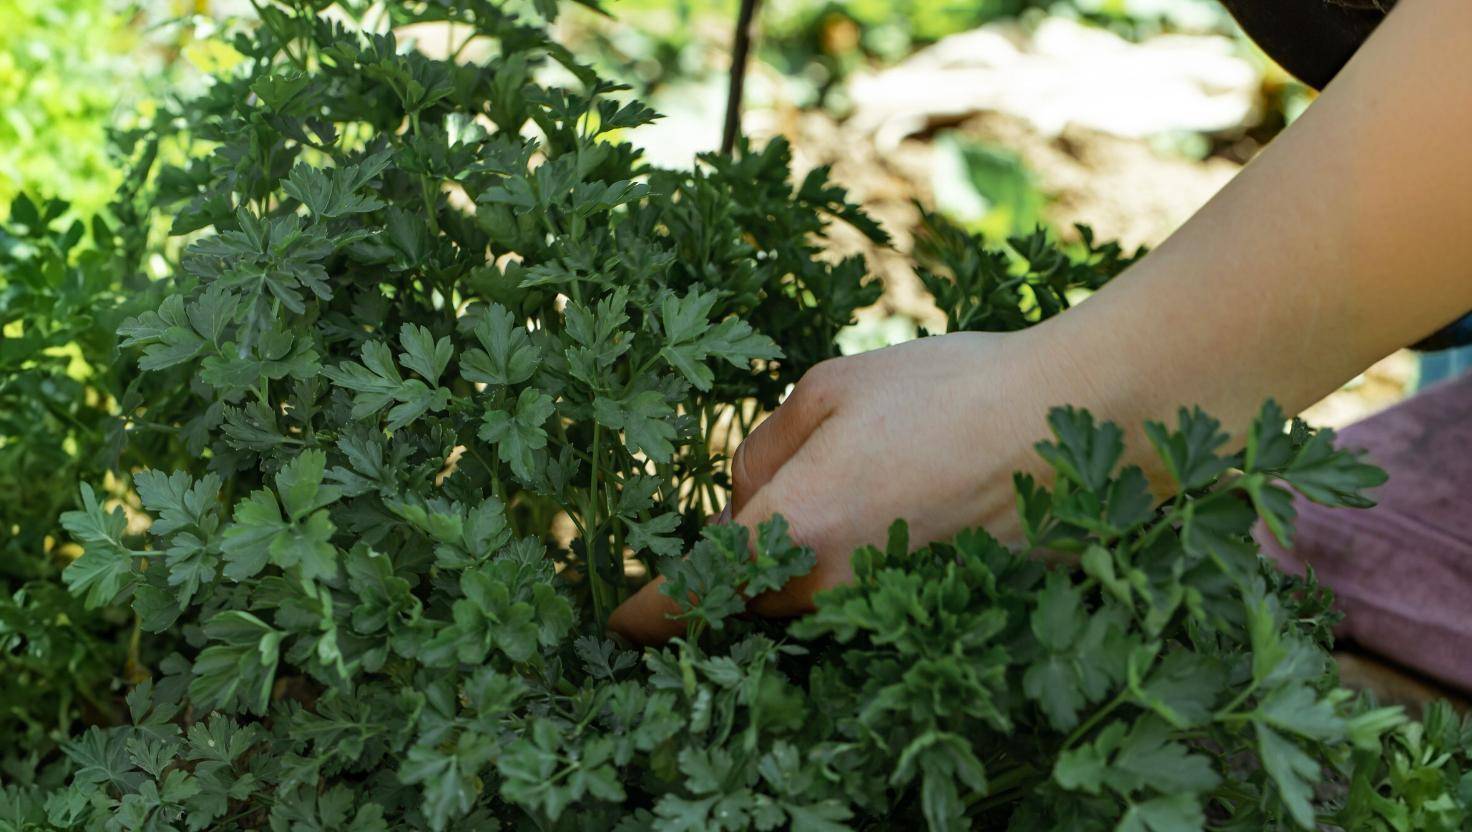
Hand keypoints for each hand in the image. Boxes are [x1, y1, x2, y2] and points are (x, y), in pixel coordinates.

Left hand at [608, 329, 1071, 643]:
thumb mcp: (831, 387)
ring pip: (810, 603)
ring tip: (857, 495)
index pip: (692, 597)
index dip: (646, 615)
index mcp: (794, 530)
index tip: (616, 624)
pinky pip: (868, 606)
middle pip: (752, 598)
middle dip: (740, 564)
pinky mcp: (935, 617)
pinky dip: (861, 573)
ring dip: (803, 567)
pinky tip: (905, 512)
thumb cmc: (949, 391)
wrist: (1079, 422)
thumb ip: (765, 450)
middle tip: (768, 504)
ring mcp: (890, 614)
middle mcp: (835, 592)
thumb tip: (744, 496)